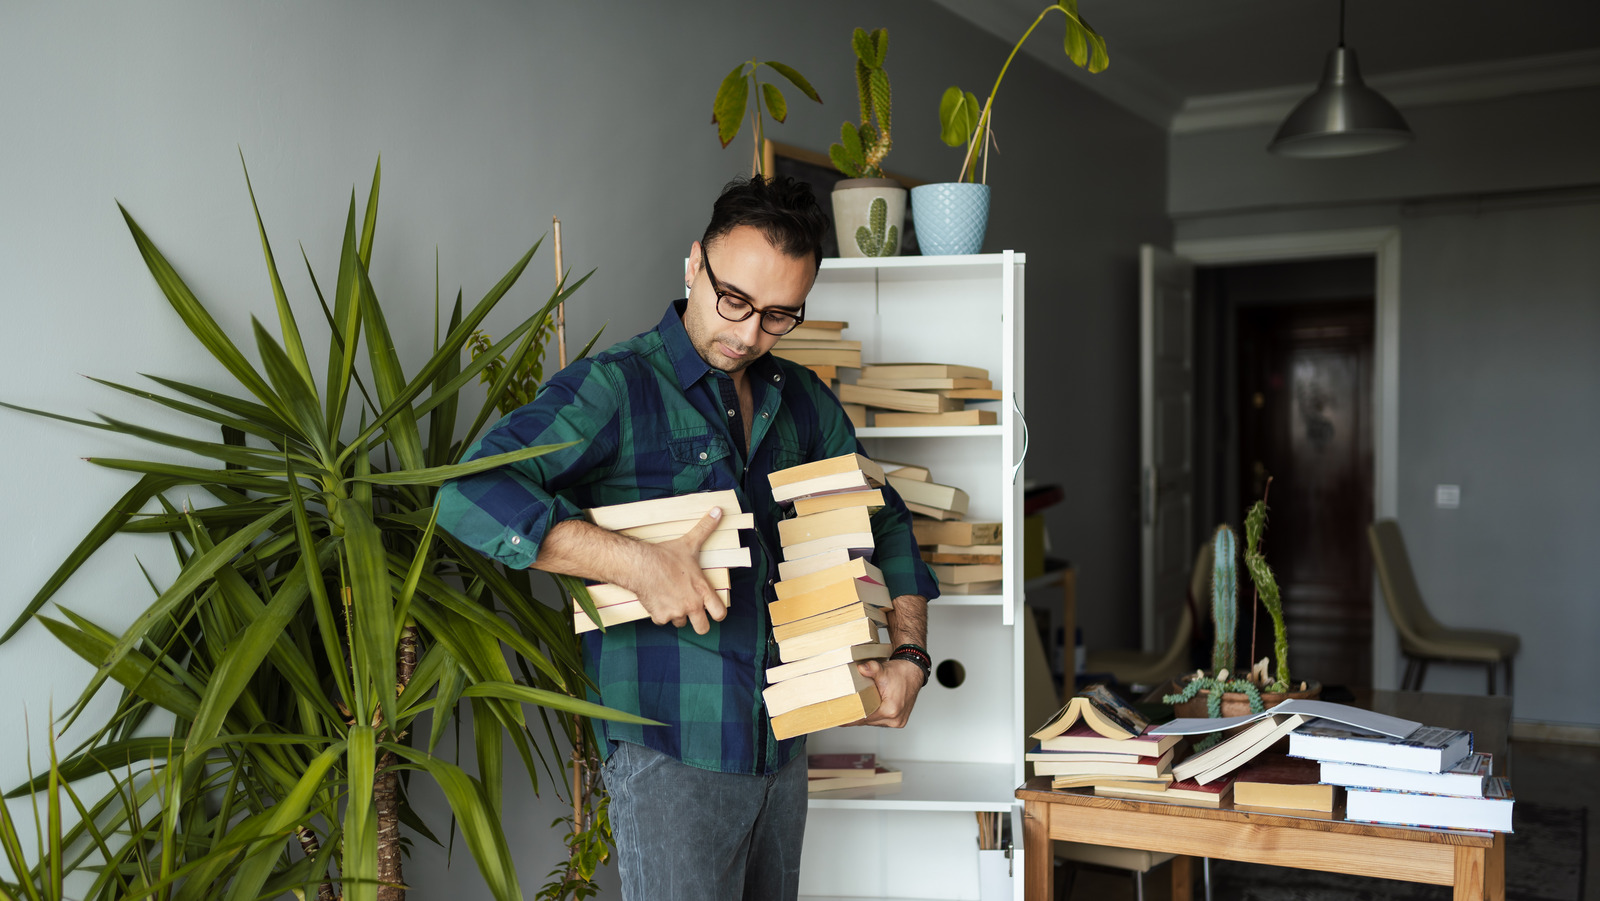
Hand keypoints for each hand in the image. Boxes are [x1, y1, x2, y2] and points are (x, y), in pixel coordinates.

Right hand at [628, 508, 727, 633]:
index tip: (713, 611)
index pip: (720, 614)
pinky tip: (657, 599)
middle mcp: (692, 605)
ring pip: (680, 622)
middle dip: (699, 622)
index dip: (718, 614)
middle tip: (693, 613)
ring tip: (671, 598)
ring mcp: (675, 613)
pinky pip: (662, 620)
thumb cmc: (666, 555)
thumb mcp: (690, 543)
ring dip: (677, 614)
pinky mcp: (659, 617)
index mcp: (702, 590)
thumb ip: (706, 528)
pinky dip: (660, 613)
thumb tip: (720, 510)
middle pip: (703, 629)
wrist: (641, 565)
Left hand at [848, 658, 923, 727]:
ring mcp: (898, 721)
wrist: (914, 672)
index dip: (851, 718)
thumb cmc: (900, 672)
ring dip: (866, 716)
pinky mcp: (899, 720)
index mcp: (891, 710)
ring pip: (874, 722)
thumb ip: (872, 669)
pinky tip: (867, 709)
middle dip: (856, 716)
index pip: (864, 718)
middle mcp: (895, 719)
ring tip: (854, 709)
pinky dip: (874, 715)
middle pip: (868, 722)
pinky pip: (881, 721)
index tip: (839, 719)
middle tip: (842, 712)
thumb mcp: (884, 670)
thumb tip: (861, 668)